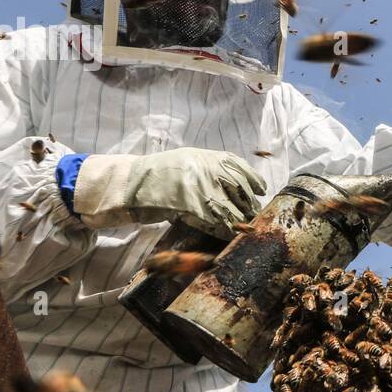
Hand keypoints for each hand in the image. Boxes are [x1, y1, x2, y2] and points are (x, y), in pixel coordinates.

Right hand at [76, 147, 266, 237]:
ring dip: (239, 220)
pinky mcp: (190, 205)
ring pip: (229, 207)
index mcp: (205, 157)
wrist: (129, 185)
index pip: (239, 166)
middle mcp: (205, 168)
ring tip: (244, 228)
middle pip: (238, 188)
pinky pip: (214, 220)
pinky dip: (224, 229)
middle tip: (254, 215)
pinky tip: (229, 234)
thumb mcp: (187, 162)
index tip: (262, 190)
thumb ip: (210, 170)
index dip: (253, 180)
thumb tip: (236, 185)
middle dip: (248, 204)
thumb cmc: (158, 176)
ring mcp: (197, 186)